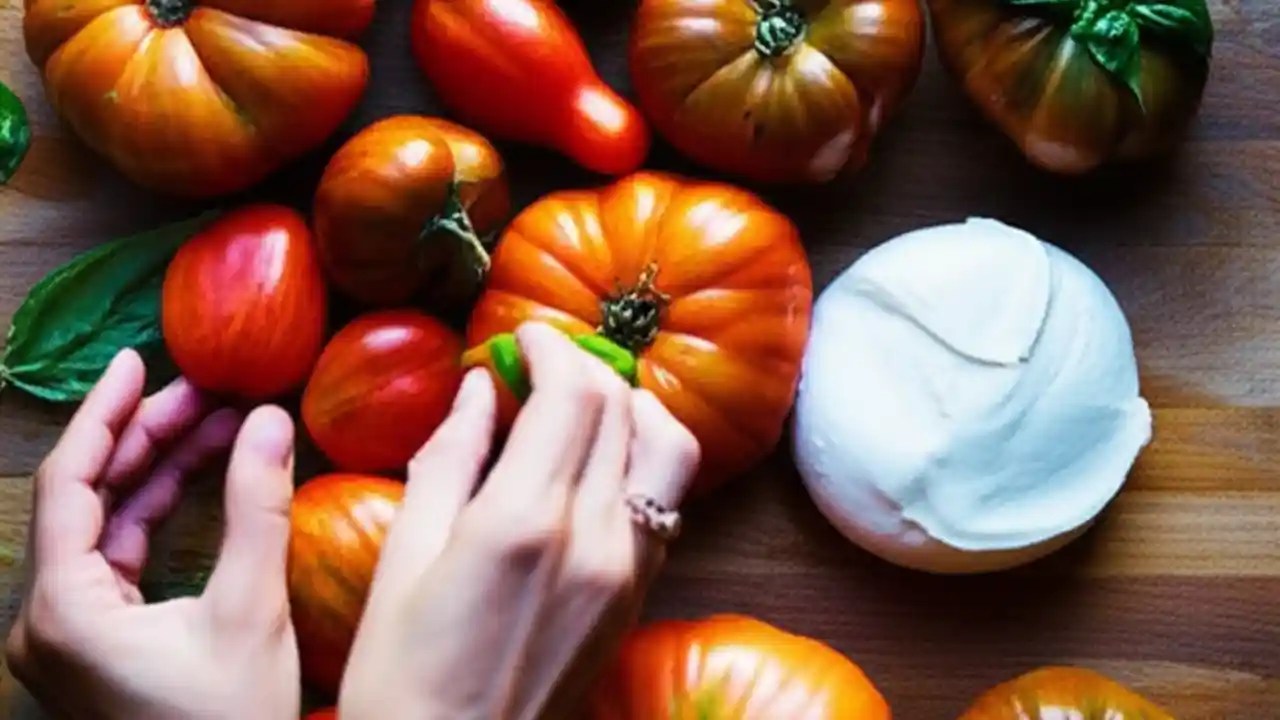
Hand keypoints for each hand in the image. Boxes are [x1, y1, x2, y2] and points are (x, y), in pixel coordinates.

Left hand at [5, 349, 300, 719]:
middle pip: (88, 500)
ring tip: (218, 423)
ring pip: (106, 528)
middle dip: (148, 438)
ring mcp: (69, 636)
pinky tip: (201, 478)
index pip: (71, 484)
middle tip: (206, 390)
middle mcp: (47, 621)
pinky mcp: (97, 646)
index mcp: (64, 610)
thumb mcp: (248, 611)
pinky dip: (160, 515)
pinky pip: (119, 560)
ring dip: (159, 473)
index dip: (106, 414)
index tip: (138, 360)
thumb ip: (256, 510)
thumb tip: (269, 420)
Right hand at [339, 323, 699, 719]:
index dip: (550, 347)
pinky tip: (598, 458)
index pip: (572, 394)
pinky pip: (665, 498)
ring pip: (665, 446)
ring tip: (583, 401)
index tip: (520, 336)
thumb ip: (448, 460)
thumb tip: (481, 388)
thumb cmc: (404, 675)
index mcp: (523, 522)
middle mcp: (592, 536)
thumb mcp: (405, 559)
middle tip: (541, 360)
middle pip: (620, 408)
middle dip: (584, 364)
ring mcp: (627, 567)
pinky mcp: (639, 593)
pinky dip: (643, 455)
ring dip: (631, 405)